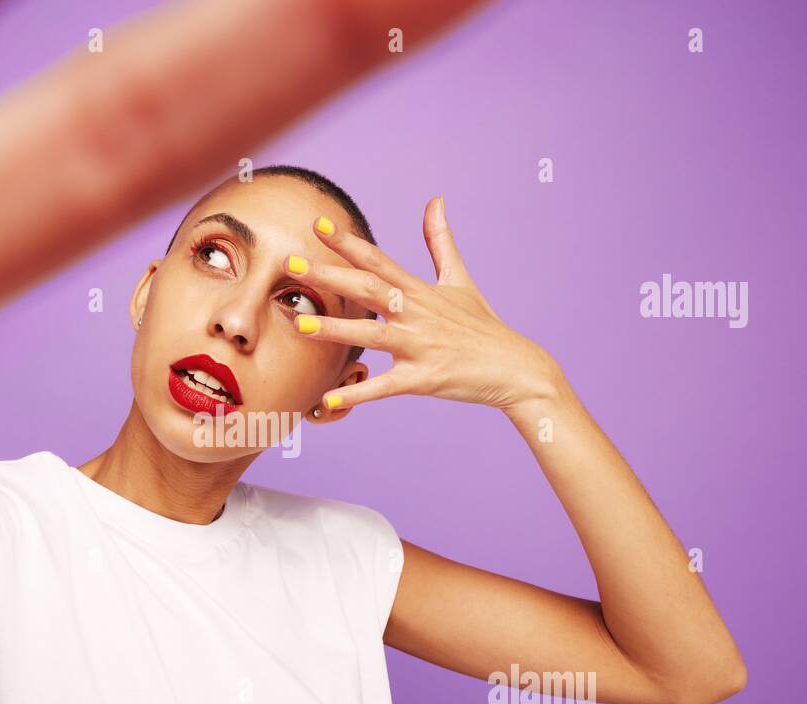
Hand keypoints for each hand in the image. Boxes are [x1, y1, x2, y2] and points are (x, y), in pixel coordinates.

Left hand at [287, 197, 566, 412]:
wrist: (515, 368)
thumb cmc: (482, 326)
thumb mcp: (460, 279)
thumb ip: (440, 241)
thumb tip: (434, 201)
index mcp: (420, 291)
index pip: (377, 260)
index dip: (347, 242)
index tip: (317, 224)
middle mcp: (418, 314)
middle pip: (368, 289)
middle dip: (329, 275)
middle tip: (290, 263)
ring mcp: (421, 346)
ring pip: (372, 335)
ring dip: (335, 330)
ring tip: (298, 326)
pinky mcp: (425, 379)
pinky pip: (385, 387)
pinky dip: (357, 393)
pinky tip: (326, 398)